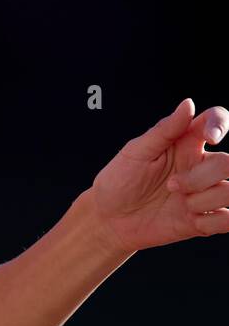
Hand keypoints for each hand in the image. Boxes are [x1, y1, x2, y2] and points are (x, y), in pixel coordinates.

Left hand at [90, 98, 228, 253]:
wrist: (109, 219)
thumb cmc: (120, 179)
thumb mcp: (137, 151)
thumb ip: (165, 129)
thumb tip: (189, 103)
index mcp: (186, 142)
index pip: (217, 120)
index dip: (220, 125)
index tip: (209, 138)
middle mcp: (201, 165)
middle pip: (228, 163)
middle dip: (202, 177)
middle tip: (171, 186)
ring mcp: (206, 193)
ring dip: (205, 200)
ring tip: (182, 206)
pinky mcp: (206, 220)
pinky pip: (228, 220)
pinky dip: (211, 222)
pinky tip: (191, 221)